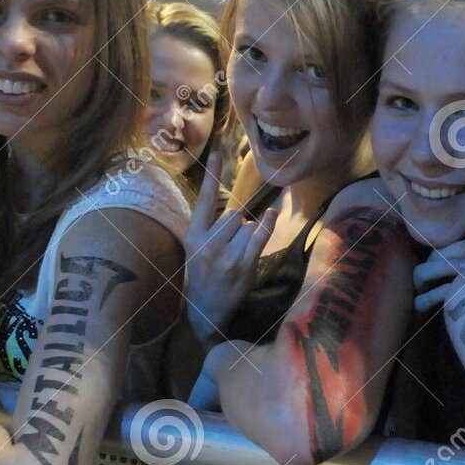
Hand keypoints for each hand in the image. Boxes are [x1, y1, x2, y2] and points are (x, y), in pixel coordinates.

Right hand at [183, 151, 274, 342]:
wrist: (205, 312)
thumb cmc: (204, 276)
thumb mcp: (197, 250)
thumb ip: (210, 228)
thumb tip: (237, 211)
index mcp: (193, 236)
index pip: (204, 199)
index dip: (212, 175)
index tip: (217, 151)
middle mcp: (207, 243)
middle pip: (234, 214)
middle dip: (237, 225)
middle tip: (229, 247)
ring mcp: (226, 255)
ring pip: (247, 224)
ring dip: (247, 235)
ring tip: (236, 255)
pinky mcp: (243, 265)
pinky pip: (260, 234)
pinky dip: (268, 224)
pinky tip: (272, 216)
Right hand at [411, 238, 464, 311]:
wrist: (446, 342)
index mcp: (438, 268)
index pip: (448, 249)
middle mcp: (425, 277)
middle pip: (435, 256)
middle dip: (459, 252)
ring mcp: (417, 293)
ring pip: (421, 272)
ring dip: (444, 267)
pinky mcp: (416, 311)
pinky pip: (421, 300)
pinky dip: (436, 294)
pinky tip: (453, 291)